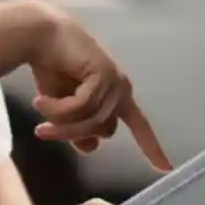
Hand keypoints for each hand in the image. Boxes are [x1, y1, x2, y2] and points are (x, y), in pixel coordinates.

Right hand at [26, 3, 172, 170]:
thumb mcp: (64, 106)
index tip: (165, 169)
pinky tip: (39, 100)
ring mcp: (115, 80)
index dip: (151, 147)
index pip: (140, 125)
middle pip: (103, 131)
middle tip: (41, 130)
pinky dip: (58, 109)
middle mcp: (121, 89)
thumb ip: (78, 127)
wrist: (42, 35)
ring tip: (38, 112)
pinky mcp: (103, 73)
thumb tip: (91, 148)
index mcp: (116, 96)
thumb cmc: (53, 67)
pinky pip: (81, 107)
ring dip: (60, 124)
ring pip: (92, 122)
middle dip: (71, 133)